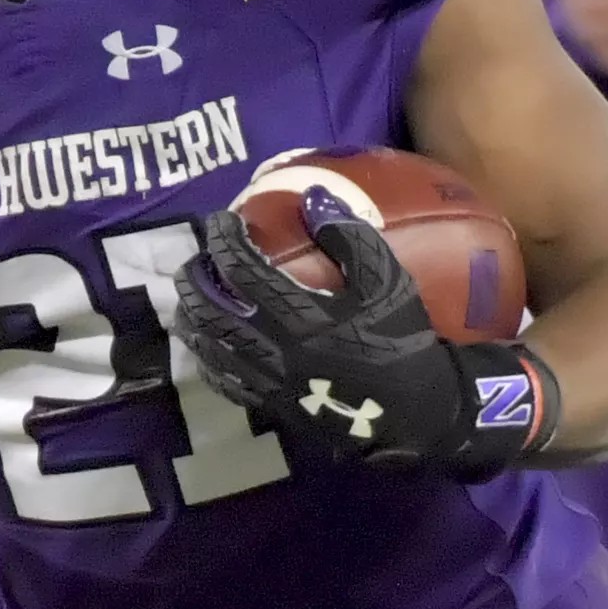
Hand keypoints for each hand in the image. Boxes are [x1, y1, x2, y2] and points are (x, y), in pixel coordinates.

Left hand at [176, 189, 558, 476]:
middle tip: (197, 258)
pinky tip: (209, 343)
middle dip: (194, 278)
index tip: (222, 220)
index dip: (224, 239)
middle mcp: (274, 349)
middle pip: (209, 309)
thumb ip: (349, 237)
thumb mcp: (388, 281)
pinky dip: (208, 356)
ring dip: (191, 316)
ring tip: (192, 296)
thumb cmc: (402, 339)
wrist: (415, 410)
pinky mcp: (272, 406)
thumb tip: (312, 198)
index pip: (241, 269)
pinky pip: (225, 380)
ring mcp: (269, 381)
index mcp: (301, 315)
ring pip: (208, 347)